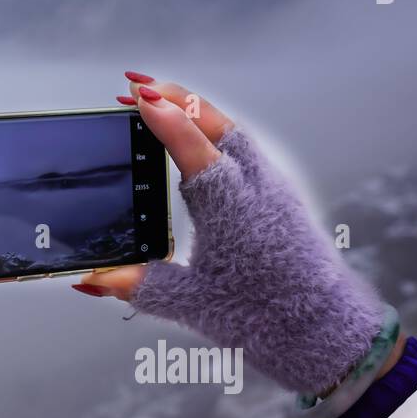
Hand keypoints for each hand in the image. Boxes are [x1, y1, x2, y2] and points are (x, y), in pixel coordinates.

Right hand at [73, 73, 387, 394]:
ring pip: (231, 129)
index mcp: (230, 209)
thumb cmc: (263, 317)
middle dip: (174, 98)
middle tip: (135, 86)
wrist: (324, 331)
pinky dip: (213, 127)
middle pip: (215, 123)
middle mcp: (254, 188)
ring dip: (193, 108)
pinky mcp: (278, 194)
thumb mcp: (190, 303)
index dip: (163, 119)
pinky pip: (243, 146)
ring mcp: (270, 187)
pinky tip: (195, 133)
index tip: (137, 97)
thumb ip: (137, 285)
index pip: (193, 147)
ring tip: (158, 98)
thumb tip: (92, 278)